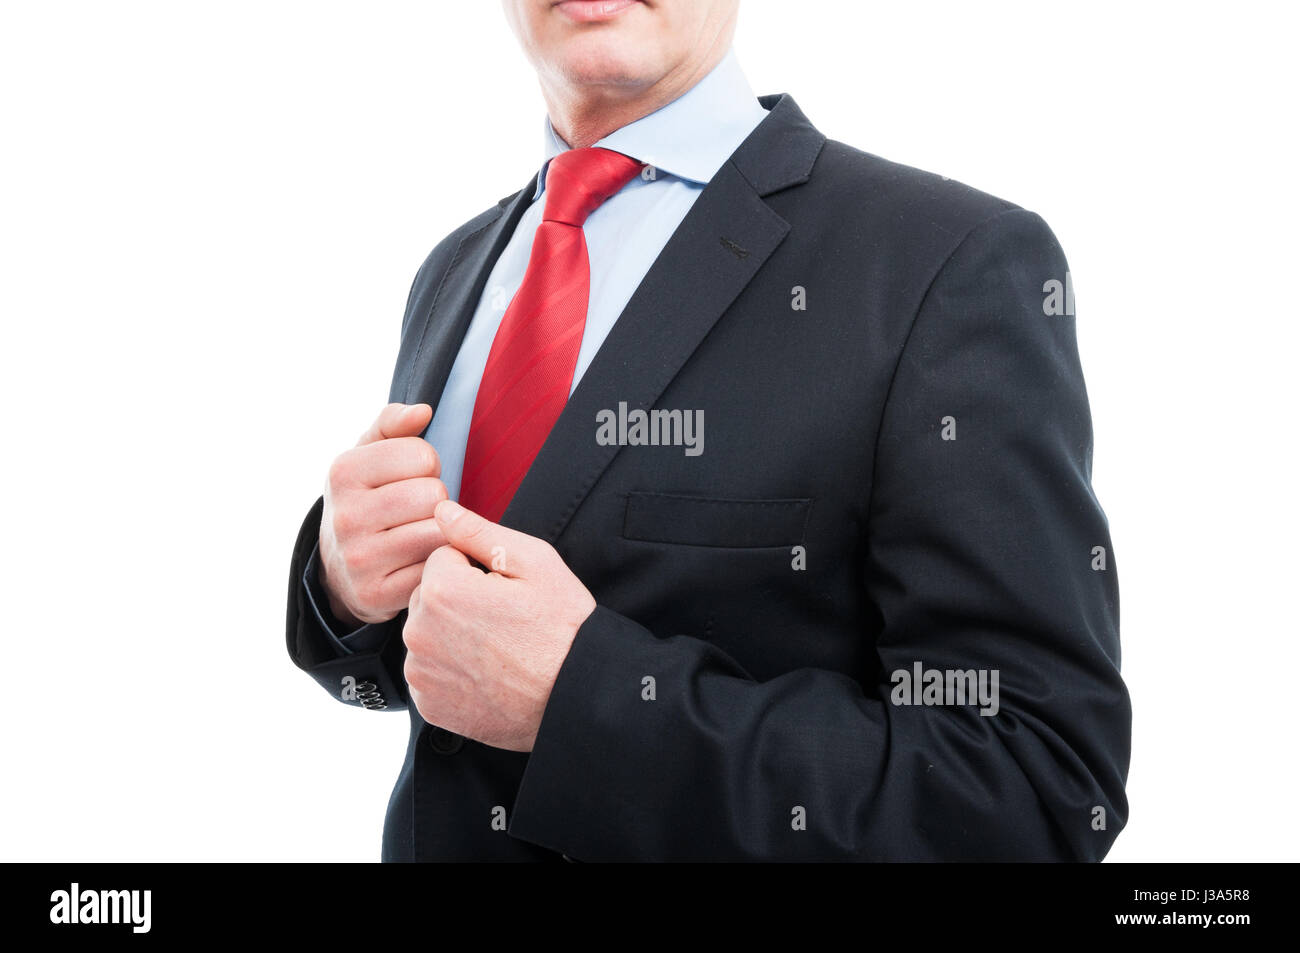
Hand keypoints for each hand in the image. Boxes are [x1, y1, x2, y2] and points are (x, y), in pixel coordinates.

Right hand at [319, 403, 447, 626]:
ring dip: (440, 533)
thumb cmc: (367, 498)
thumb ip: (392, 423)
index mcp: (343, 472)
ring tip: (421, 533)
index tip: (411, 478)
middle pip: (433, 496)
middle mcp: (345, 516)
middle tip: (417, 510)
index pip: (423, 455)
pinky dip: (436, 564)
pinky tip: (419, 561)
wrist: (340, 567)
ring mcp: (359, 559)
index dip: (428, 466)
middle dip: (435, 500)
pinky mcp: (376, 595)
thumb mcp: (368, 455)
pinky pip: (434, 570)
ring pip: (437, 534)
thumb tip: (423, 411)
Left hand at [403, 500, 596, 751]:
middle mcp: (420, 631)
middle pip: (429, 596)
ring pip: (427, 634)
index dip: (476, 569)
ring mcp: (422, 672)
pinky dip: (451, 671)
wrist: (578, 695)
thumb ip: (479, 532)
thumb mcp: (535, 563)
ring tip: (496, 649)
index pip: (442, 558)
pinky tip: (485, 674)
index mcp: (443, 590)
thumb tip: (443, 510)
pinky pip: (429, 672)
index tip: (504, 591)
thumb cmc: (563, 628)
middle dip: (458, 600)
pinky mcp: (428, 704)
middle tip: (503, 620)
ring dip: (451, 635)